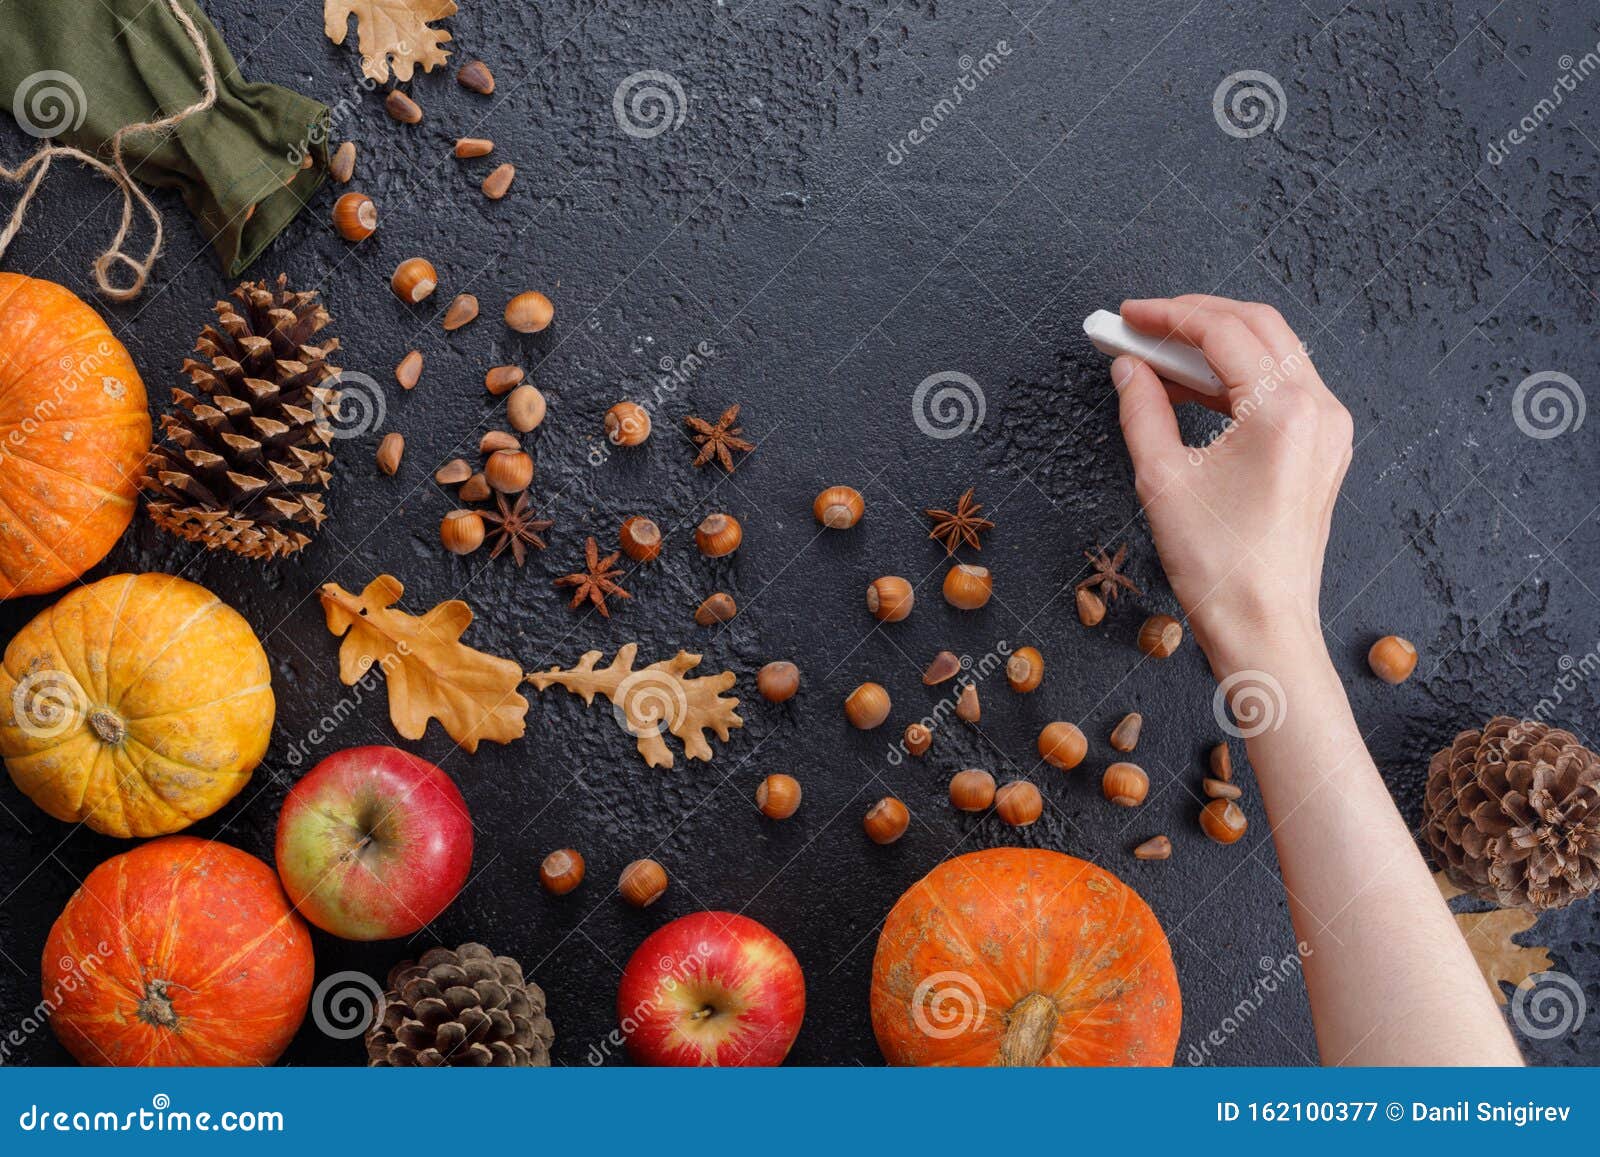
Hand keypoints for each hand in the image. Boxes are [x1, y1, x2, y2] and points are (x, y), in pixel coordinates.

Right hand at [1111, 295, 1352, 673]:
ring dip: (1216, 344)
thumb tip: (1128, 368)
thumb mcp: (1162, 479)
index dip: (1168, 315)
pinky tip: (1193, 388)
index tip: (1129, 316)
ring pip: (1274, 351)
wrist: (1263, 626)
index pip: (1223, 331)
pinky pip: (1283, 386)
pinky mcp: (1324, 448)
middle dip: (1195, 317)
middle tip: (1143, 324)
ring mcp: (1328, 428)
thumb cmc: (1220, 567)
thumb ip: (1142, 410)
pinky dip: (1237, 376)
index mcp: (1283, 412)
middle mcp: (1318, 410)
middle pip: (1257, 325)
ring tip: (1160, 356)